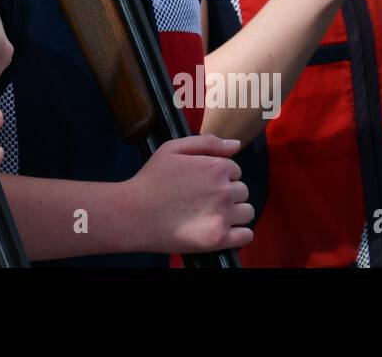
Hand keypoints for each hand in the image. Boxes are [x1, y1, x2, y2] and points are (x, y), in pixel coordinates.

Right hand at [114, 135, 253, 254]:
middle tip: (203, 199)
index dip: (219, 175)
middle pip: (242, 190)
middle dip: (227, 193)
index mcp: (216, 167)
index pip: (235, 170)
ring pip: (247, 212)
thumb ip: (207, 142)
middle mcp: (224, 190)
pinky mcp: (219, 239)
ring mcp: (223, 216)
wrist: (133, 213)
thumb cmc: (151, 179)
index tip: (202, 183)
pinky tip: (221, 229)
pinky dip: (239, 233)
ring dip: (235, 212)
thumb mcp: (172, 149)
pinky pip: (246, 236)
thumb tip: (236, 144)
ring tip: (212, 214)